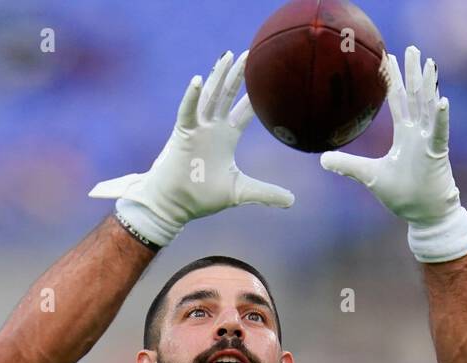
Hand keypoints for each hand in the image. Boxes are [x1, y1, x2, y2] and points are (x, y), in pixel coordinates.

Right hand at [89, 50, 293, 246]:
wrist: (174, 205)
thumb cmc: (201, 197)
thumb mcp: (240, 192)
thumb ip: (266, 193)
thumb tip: (292, 201)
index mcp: (226, 138)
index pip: (245, 112)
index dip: (255, 96)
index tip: (268, 78)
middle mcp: (212, 128)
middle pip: (227, 96)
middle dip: (238, 76)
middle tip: (250, 53)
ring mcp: (196, 129)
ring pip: (208, 96)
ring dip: (217, 76)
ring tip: (227, 56)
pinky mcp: (181, 134)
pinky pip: (186, 111)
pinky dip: (191, 97)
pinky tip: (197, 80)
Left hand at [320, 46, 466, 262]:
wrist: (423, 215)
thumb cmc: (403, 195)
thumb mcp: (369, 176)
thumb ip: (347, 166)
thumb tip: (322, 160)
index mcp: (405, 136)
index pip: (399, 101)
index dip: (393, 81)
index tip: (389, 59)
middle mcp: (418, 133)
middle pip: (415, 96)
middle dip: (413, 73)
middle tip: (411, 49)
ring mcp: (428, 142)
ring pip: (428, 107)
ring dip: (429, 85)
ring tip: (429, 63)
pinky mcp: (436, 154)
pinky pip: (439, 132)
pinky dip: (441, 117)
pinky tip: (442, 100)